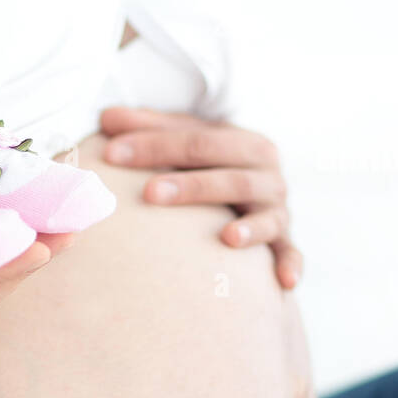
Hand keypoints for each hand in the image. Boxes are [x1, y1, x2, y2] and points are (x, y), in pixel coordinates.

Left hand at [99, 107, 302, 288]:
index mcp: (243, 142)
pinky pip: (290, 252)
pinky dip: (291, 264)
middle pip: (230, 177)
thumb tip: (106, 116)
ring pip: (263, 215)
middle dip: (191, 185)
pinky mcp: (284, 239)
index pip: (197, 139)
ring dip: (248, 227)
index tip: (112, 154)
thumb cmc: (208, 164)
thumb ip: (148, 127)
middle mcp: (267, 174)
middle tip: (150, 193)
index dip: (155, 144)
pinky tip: (285, 281)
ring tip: (227, 238)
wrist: (256, 187)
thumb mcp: (185, 139)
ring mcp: (277, 208)